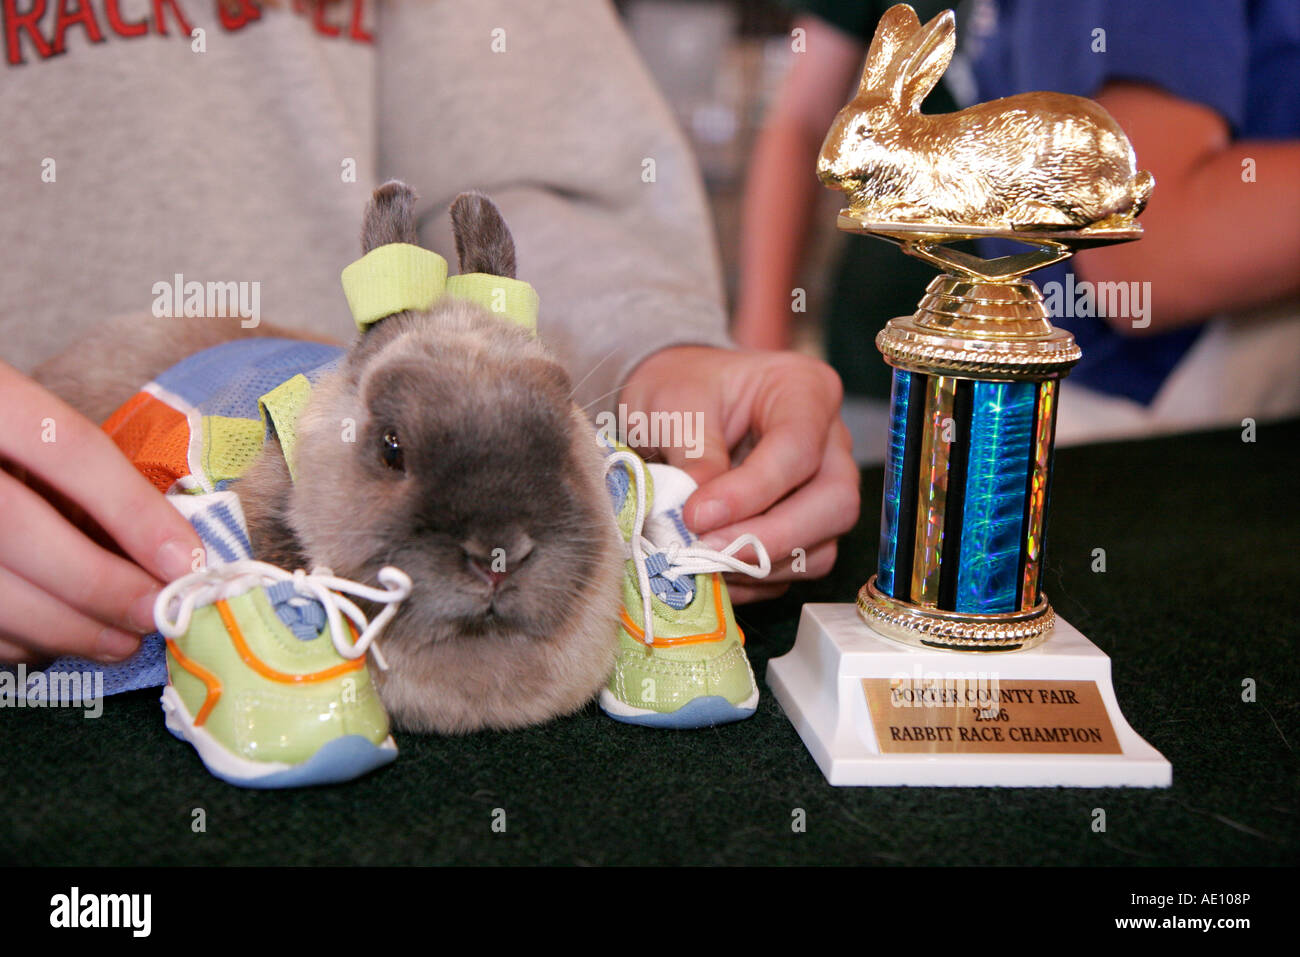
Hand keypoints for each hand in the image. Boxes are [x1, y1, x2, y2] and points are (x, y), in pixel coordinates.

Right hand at [0, 363, 201, 664]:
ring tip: (121, 642)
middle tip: (158, 615)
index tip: (188, 562)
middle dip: (100, 584)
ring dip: (63, 628)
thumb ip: (75, 469)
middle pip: (20, 529)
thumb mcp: (24, 419)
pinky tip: (55, 642)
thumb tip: (165, 547)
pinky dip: (15, 641)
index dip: (134, 511)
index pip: (69, 449)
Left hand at [619, 346, 859, 601]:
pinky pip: (796, 570)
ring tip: (700, 561)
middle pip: (833, 502)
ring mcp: (824, 490)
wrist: (675, 406)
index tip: (696, 515)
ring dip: (760, 565)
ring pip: (822, 546)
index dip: (752, 490)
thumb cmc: (681, 391)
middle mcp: (830, 443)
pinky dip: (753, 579)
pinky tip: (710, 570)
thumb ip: (693, 455)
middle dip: (770, 537)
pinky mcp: (808, 531)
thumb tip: (701, 516)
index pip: (798, 449)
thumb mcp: (675, 406)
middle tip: (705, 550)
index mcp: (805, 391)